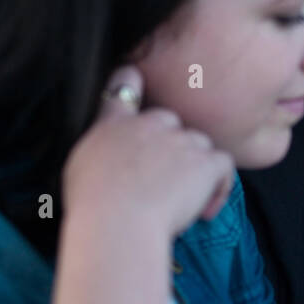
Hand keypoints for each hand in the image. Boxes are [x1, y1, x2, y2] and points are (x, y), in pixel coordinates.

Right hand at [62, 65, 235, 239]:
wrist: (116, 222)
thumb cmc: (91, 206)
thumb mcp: (79, 168)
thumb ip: (102, 151)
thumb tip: (112, 157)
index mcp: (114, 124)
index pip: (124, 83)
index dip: (133, 81)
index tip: (137, 82)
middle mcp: (149, 124)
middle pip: (171, 120)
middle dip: (171, 145)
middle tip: (164, 180)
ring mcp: (180, 140)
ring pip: (199, 144)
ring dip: (196, 167)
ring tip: (184, 201)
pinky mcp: (205, 161)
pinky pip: (223, 165)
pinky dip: (219, 187)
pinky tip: (204, 211)